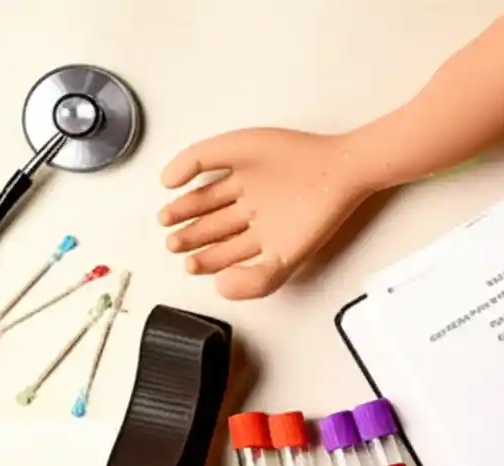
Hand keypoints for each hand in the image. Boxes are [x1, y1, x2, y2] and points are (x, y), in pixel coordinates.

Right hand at [158, 128, 373, 299]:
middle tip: (173, 244)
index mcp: (244, 184)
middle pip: (216, 229)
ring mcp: (273, 234)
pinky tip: (223, 277)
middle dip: (191, 239)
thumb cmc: (292, 153)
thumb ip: (196, 158)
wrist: (339, 169)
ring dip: (210, 260)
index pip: (206, 202)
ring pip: (234, 253)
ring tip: (189, 263)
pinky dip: (242, 281)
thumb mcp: (235, 147)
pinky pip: (262, 275)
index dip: (183, 211)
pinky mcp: (290, 253)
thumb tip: (165, 181)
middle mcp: (256, 211)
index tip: (165, 219)